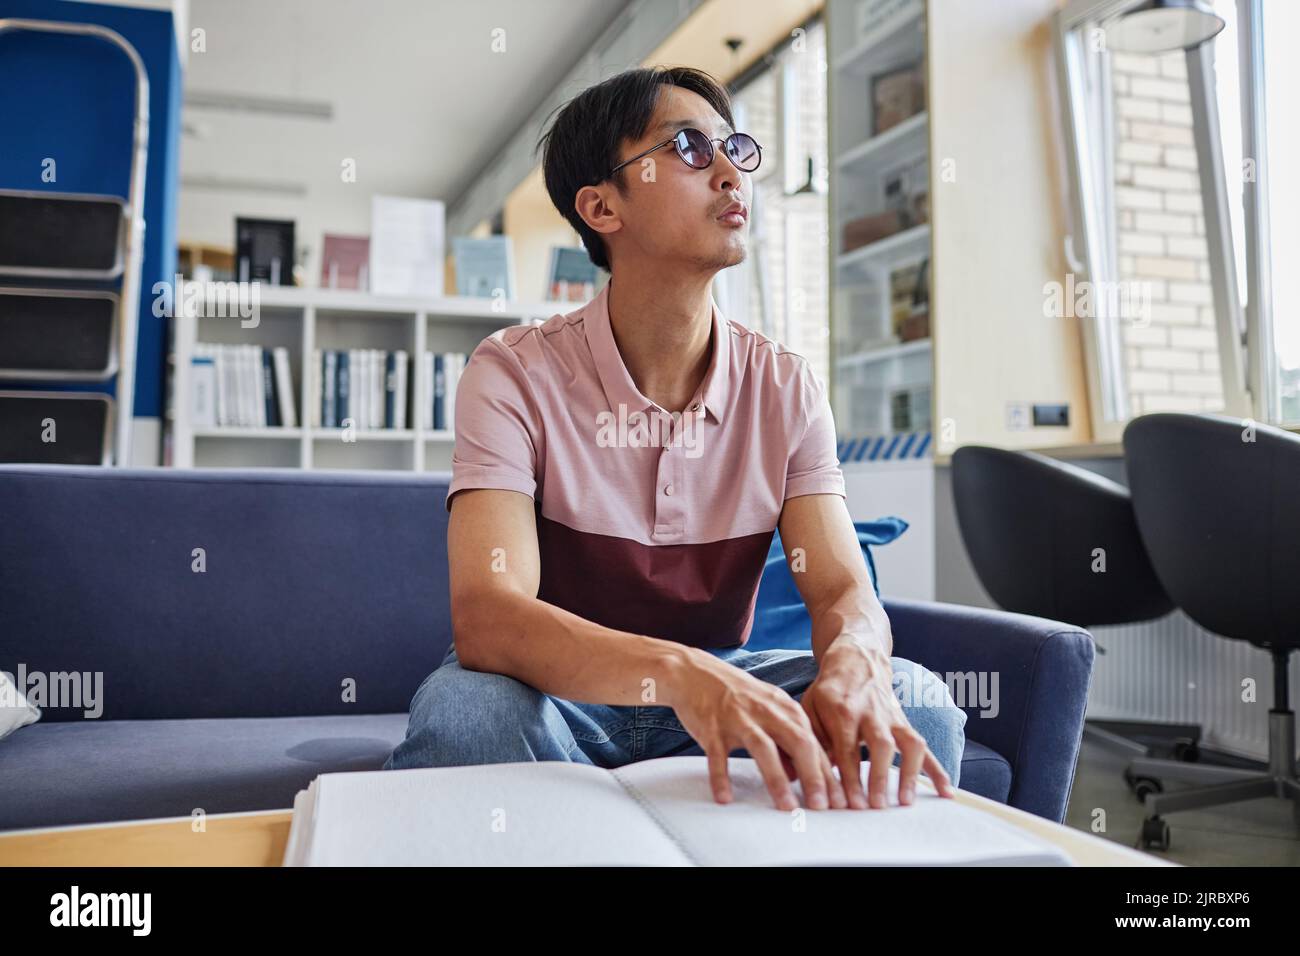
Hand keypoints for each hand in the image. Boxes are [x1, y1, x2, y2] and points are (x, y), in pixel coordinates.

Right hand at [670, 650, 847, 811]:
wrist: (693, 672)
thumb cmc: (735, 696)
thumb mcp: (768, 711)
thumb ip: (786, 740)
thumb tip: (800, 776)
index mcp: (784, 708)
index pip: (813, 742)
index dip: (828, 773)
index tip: (838, 800)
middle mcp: (765, 711)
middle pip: (797, 742)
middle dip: (813, 775)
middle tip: (821, 806)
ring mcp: (737, 718)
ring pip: (763, 748)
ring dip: (777, 778)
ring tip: (787, 806)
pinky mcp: (711, 727)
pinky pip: (717, 755)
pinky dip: (721, 777)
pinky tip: (725, 798)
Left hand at [800, 637, 955, 808]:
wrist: (856, 660)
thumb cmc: (828, 691)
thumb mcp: (809, 707)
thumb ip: (811, 740)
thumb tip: (809, 776)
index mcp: (843, 710)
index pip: (847, 748)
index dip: (848, 776)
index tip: (849, 804)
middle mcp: (871, 713)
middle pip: (880, 745)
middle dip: (880, 776)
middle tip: (876, 806)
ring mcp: (892, 717)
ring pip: (908, 743)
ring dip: (910, 772)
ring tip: (906, 802)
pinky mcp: (905, 722)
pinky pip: (925, 746)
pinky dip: (937, 769)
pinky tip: (945, 792)